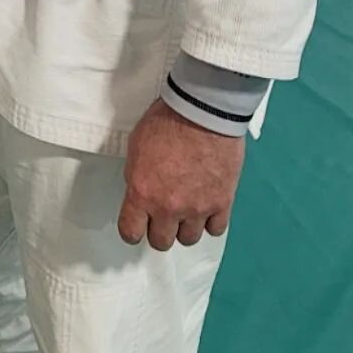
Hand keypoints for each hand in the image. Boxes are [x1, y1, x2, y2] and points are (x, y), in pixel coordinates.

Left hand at [118, 100, 244, 251]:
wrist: (202, 111)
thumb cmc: (166, 120)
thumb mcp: (136, 145)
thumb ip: (137, 175)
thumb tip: (141, 191)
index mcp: (142, 192)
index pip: (130, 232)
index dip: (132, 230)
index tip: (136, 225)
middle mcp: (168, 207)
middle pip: (161, 241)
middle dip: (160, 229)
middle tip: (163, 213)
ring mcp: (197, 209)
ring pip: (188, 239)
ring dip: (185, 226)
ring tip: (187, 207)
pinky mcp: (221, 203)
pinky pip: (215, 229)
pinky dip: (210, 221)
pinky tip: (206, 206)